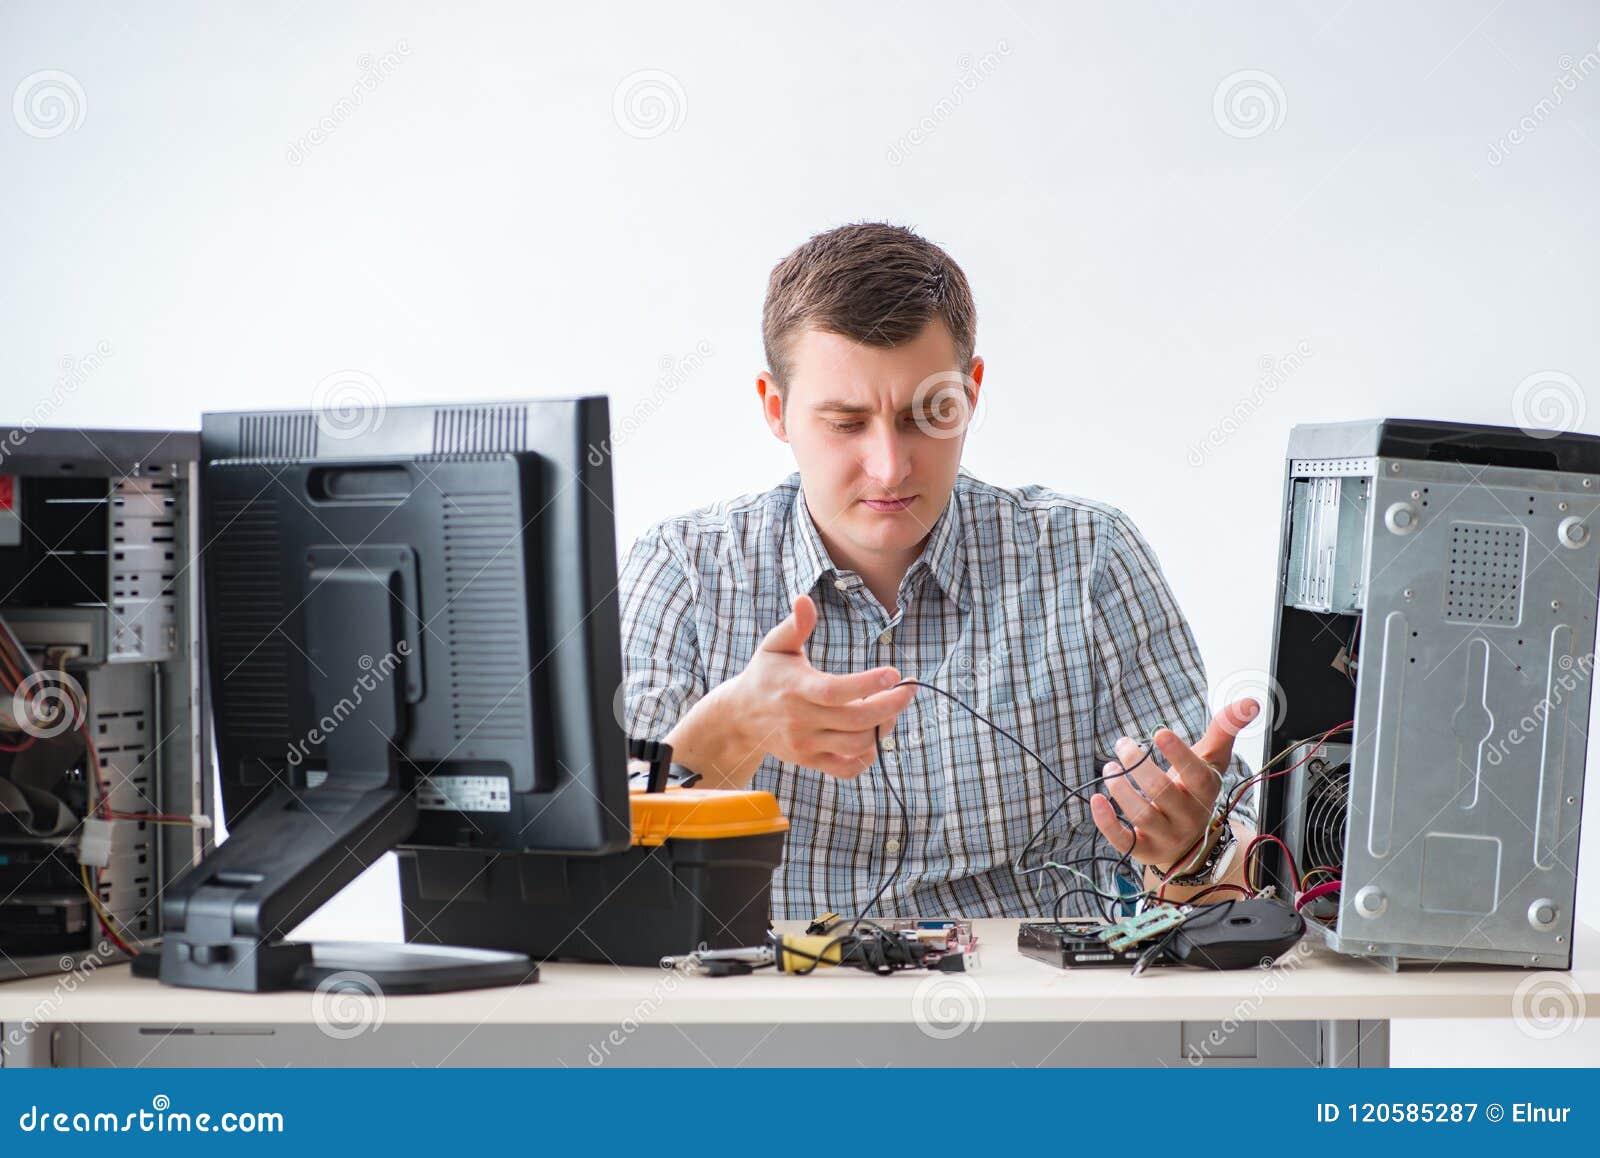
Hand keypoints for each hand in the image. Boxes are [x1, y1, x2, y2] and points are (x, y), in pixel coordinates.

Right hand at [703, 594, 917, 781]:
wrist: (739, 717)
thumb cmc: (765, 675)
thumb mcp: (774, 646)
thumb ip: (794, 625)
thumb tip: (804, 600)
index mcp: (796, 688)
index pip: (835, 691)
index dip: (868, 684)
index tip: (894, 673)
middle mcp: (801, 720)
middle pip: (854, 721)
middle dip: (890, 706)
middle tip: (909, 689)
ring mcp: (806, 744)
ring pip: (856, 745)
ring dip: (883, 728)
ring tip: (891, 708)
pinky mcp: (810, 761)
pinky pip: (846, 769)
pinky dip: (867, 756)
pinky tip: (872, 734)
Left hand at [1087, 698, 1258, 870]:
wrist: (1193, 844)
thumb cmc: (1195, 791)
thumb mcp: (1210, 761)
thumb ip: (1224, 730)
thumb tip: (1251, 702)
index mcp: (1205, 792)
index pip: (1197, 775)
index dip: (1179, 754)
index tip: (1159, 732)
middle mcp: (1188, 816)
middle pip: (1162, 792)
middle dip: (1138, 766)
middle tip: (1122, 744)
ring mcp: (1166, 835)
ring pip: (1143, 815)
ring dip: (1121, 789)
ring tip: (1110, 768)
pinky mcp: (1145, 849)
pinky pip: (1125, 841)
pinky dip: (1106, 822)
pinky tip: (1096, 800)